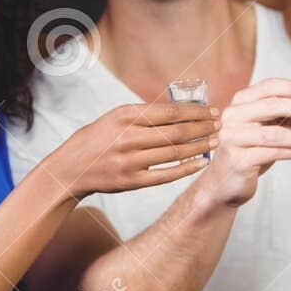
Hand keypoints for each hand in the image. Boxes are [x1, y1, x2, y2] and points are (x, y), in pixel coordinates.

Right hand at [49, 102, 218, 200]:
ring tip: (215, 141)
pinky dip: (187, 168)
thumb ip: (145, 114)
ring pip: (175, 153)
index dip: (196, 112)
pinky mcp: (132, 181)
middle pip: (177, 132)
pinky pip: (167, 174)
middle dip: (203, 128)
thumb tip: (183, 110)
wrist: (71, 168)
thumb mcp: (115, 117)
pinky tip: (202, 162)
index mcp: (124, 116)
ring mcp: (130, 161)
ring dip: (200, 146)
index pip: (170, 112)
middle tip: (220, 125)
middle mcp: (127, 138)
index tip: (212, 111)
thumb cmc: (98, 138)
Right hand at [203, 78, 290, 206]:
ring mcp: (232, 138)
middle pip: (273, 106)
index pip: (268, 87)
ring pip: (275, 133)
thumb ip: (282, 116)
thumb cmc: (248, 151)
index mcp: (240, 103)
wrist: (225, 182)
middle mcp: (233, 116)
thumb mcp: (264, 128)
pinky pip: (273, 153)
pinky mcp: (238, 159)